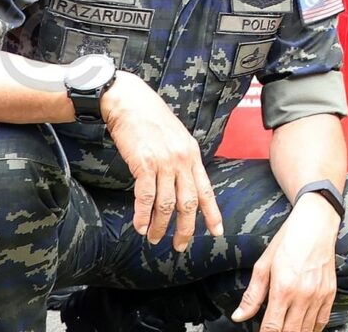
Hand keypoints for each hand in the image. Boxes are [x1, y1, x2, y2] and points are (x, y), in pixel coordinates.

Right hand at [102, 71, 223, 250]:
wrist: (130, 102)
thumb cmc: (151, 119)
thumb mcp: (177, 138)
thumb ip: (183, 159)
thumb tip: (184, 183)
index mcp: (193, 154)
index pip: (206, 189)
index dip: (212, 213)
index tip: (217, 231)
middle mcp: (182, 160)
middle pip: (188, 203)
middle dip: (185, 228)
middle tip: (179, 245)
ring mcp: (164, 162)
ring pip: (167, 204)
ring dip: (160, 226)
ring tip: (154, 238)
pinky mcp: (144, 163)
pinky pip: (146, 196)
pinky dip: (143, 215)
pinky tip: (140, 227)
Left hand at [232, 194, 339, 331]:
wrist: (316, 223)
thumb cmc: (289, 240)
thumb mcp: (264, 264)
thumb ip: (252, 295)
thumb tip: (239, 316)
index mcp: (283, 288)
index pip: (272, 328)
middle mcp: (303, 295)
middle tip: (273, 330)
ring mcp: (319, 295)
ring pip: (307, 330)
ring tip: (286, 328)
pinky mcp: (330, 293)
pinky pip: (323, 321)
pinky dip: (312, 329)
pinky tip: (303, 327)